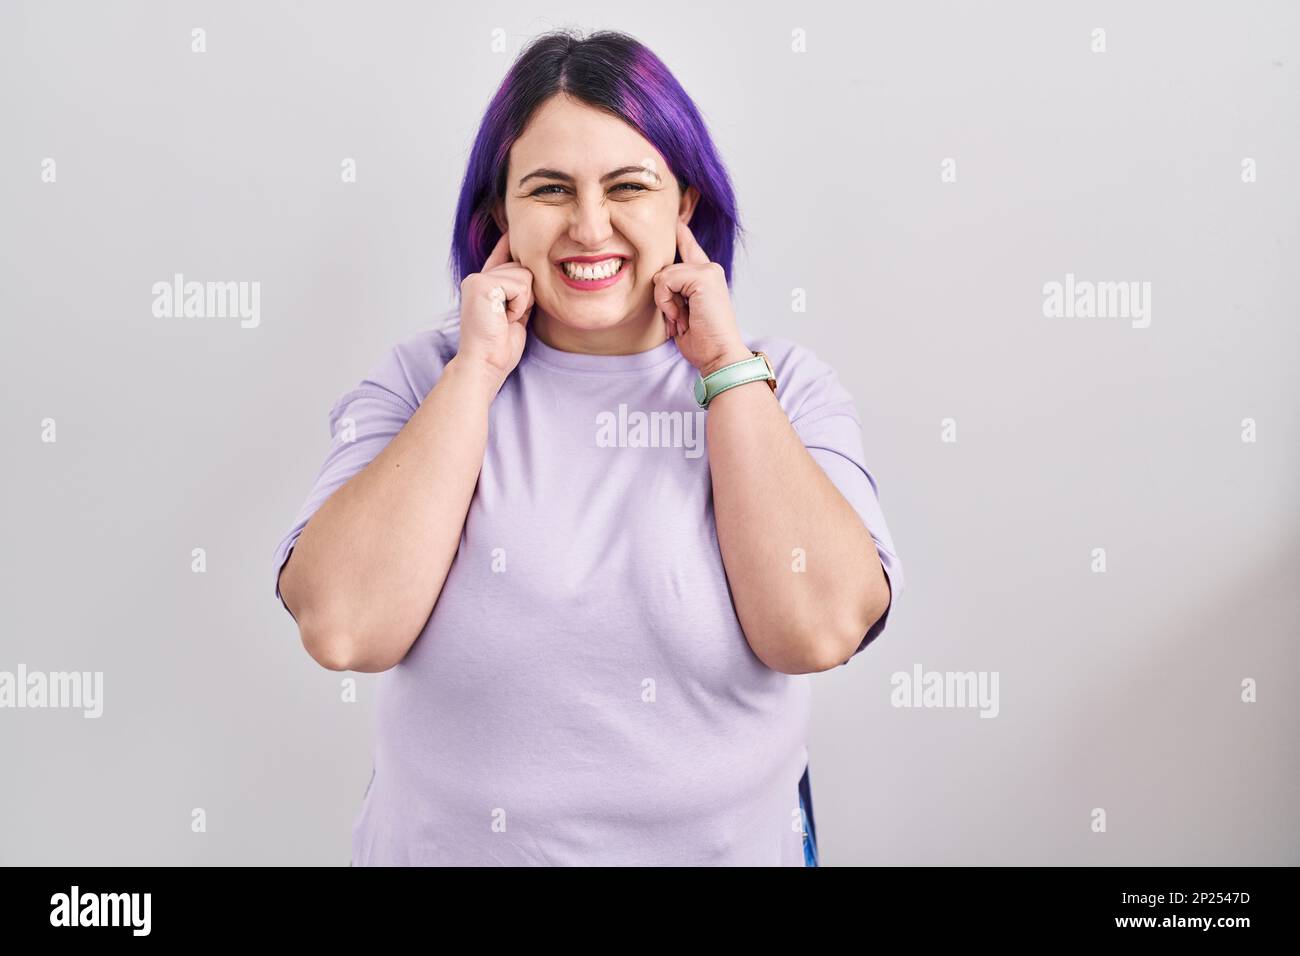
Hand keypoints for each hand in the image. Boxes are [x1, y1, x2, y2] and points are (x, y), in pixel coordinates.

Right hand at [455, 230, 533, 383]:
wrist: (486, 364)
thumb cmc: (500, 347)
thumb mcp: (515, 314)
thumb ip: (520, 294)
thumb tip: (531, 274)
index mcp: (483, 285)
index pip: (501, 256)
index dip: (508, 243)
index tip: (511, 227)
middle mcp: (477, 278)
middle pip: (522, 268)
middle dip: (525, 296)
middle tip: (508, 319)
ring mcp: (477, 280)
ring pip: (524, 275)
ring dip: (523, 302)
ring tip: (505, 319)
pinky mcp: (481, 285)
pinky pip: (520, 286)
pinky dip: (520, 305)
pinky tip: (504, 318)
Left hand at [653, 220, 750, 375]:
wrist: (719, 356)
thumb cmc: (702, 341)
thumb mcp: (682, 312)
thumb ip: (673, 292)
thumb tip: (657, 277)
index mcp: (705, 275)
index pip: (687, 244)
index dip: (680, 231)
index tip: (674, 214)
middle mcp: (709, 268)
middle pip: (664, 266)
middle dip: (663, 296)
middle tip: (679, 318)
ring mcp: (708, 270)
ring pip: (663, 274)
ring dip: (665, 302)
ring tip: (682, 318)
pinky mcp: (703, 276)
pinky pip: (665, 280)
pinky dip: (667, 301)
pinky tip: (681, 315)